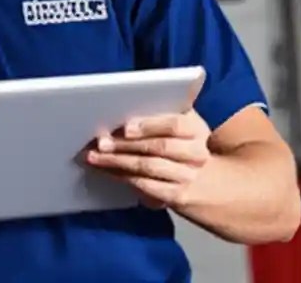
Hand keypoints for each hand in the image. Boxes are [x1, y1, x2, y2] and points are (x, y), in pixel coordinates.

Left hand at [85, 109, 211, 208]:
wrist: (205, 181)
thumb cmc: (180, 142)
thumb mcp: (178, 122)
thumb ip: (159, 110)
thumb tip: (126, 104)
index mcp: (196, 129)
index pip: (175, 125)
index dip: (149, 125)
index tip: (127, 128)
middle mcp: (197, 153)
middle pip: (159, 147)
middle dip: (126, 144)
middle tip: (100, 142)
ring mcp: (189, 177)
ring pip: (149, 167)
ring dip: (117, 161)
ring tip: (95, 157)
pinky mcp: (178, 197)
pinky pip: (146, 186)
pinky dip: (122, 177)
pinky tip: (106, 171)